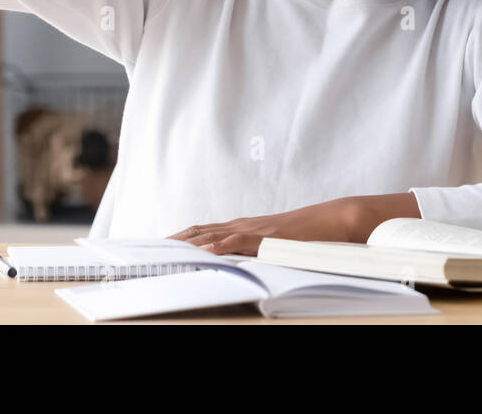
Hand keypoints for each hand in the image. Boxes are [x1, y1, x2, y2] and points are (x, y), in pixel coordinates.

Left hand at [166, 197, 361, 256]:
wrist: (330, 219)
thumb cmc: (303, 234)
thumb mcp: (270, 243)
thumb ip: (251, 249)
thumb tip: (232, 262)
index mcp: (241, 227)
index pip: (202, 231)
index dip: (180, 238)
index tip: (159, 246)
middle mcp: (242, 225)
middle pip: (200, 231)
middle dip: (174, 240)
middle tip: (151, 250)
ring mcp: (254, 230)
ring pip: (214, 235)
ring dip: (189, 243)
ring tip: (167, 251)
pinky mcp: (267, 237)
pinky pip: (240, 241)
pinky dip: (221, 246)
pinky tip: (207, 252)